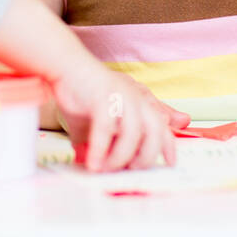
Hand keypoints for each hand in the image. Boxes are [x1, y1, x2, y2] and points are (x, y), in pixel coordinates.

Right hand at [52, 65, 177, 171]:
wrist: (65, 67)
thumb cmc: (86, 94)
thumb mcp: (106, 119)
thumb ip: (116, 137)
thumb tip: (121, 160)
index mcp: (140, 101)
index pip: (162, 125)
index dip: (168, 145)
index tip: (171, 163)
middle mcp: (136, 97)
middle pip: (155, 130)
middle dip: (145, 155)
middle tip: (129, 169)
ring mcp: (121, 95)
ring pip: (133, 133)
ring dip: (120, 157)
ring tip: (106, 169)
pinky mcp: (102, 95)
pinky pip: (106, 128)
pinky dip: (100, 149)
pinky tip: (93, 163)